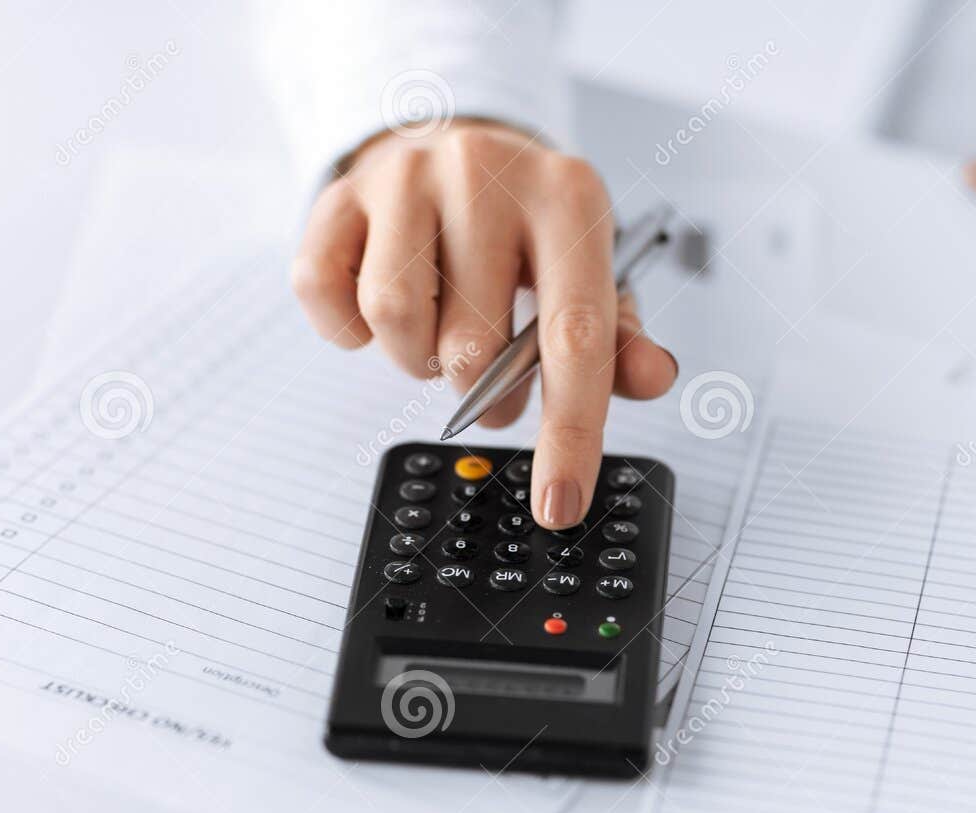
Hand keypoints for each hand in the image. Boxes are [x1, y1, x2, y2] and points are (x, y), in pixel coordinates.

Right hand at [291, 120, 678, 527]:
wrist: (451, 142)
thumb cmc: (524, 229)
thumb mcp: (585, 272)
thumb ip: (618, 337)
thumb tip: (652, 378)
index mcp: (568, 196)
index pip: (574, 336)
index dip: (569, 434)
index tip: (558, 506)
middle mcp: (487, 172)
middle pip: (470, 347)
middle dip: (478, 392)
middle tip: (487, 375)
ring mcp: (407, 174)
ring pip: (394, 322)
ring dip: (412, 358)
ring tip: (436, 328)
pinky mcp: (341, 191)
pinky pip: (323, 296)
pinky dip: (347, 329)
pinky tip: (379, 307)